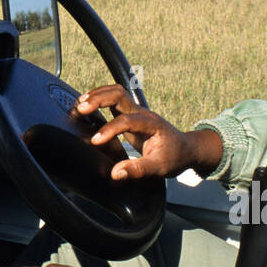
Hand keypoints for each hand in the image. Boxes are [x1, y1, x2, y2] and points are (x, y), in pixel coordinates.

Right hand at [76, 84, 222, 181]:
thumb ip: (138, 170)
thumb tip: (115, 173)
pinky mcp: (131, 115)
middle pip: (119, 94)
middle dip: (99, 99)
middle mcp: (142, 113)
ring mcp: (136, 111)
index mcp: (151, 124)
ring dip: (97, 95)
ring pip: (115, 92)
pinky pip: (113, 100)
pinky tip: (87, 106)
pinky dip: (99, 99)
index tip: (95, 141)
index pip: (126, 120)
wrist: (186, 149)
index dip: (109, 129)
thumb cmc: (174, 158)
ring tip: (80, 104)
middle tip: (81, 108)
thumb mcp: (160, 168)